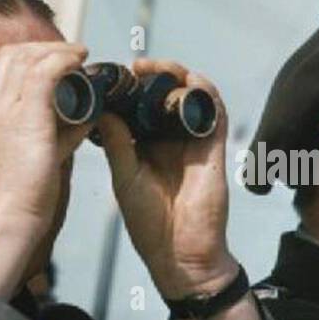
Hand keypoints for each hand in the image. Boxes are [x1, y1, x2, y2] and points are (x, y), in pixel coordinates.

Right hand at [0, 42, 91, 297]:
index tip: (39, 58)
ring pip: (25, 57)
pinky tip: (80, 59)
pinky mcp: (25, 114)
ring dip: (55, 50)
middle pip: (6, 55)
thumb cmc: (13, 201)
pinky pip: (45, 70)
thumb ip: (49, 133)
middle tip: (65, 53)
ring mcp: (0, 107)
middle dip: (38, 47)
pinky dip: (64, 58)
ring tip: (77, 54)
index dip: (14, 54)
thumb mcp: (20, 157)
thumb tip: (80, 117)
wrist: (3, 222)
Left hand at [95, 59, 237, 299]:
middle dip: (154, 74)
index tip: (115, 74)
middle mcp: (171, 140)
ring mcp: (194, 142)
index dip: (131, 87)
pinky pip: (215, 111)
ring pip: (192, 96)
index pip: (141, 106)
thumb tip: (103, 110)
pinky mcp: (215, 148)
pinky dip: (204, 92)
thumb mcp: (125, 178)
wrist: (180, 252)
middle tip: (136, 67)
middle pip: (167, 95)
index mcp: (147, 147)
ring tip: (156, 69)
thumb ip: (118, 143)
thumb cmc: (150, 223)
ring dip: (177, 76)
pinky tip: (188, 82)